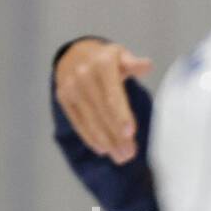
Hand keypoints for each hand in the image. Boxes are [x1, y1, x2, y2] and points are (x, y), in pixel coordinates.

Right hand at [53, 39, 152, 163]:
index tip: (130, 133)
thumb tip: (147, 65)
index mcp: (102, 64)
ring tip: (121, 157)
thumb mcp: (121, 55)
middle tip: (130, 155)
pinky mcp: (63, 98)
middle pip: (103, 111)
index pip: (113, 94)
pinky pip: (78, 121)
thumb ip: (133, 63)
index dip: (121, 115)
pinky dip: (90, 137)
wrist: (74, 54)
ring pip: (91, 120)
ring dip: (106, 141)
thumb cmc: (106, 59)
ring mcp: (71, 87)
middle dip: (116, 136)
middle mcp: (84, 75)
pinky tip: (103, 150)